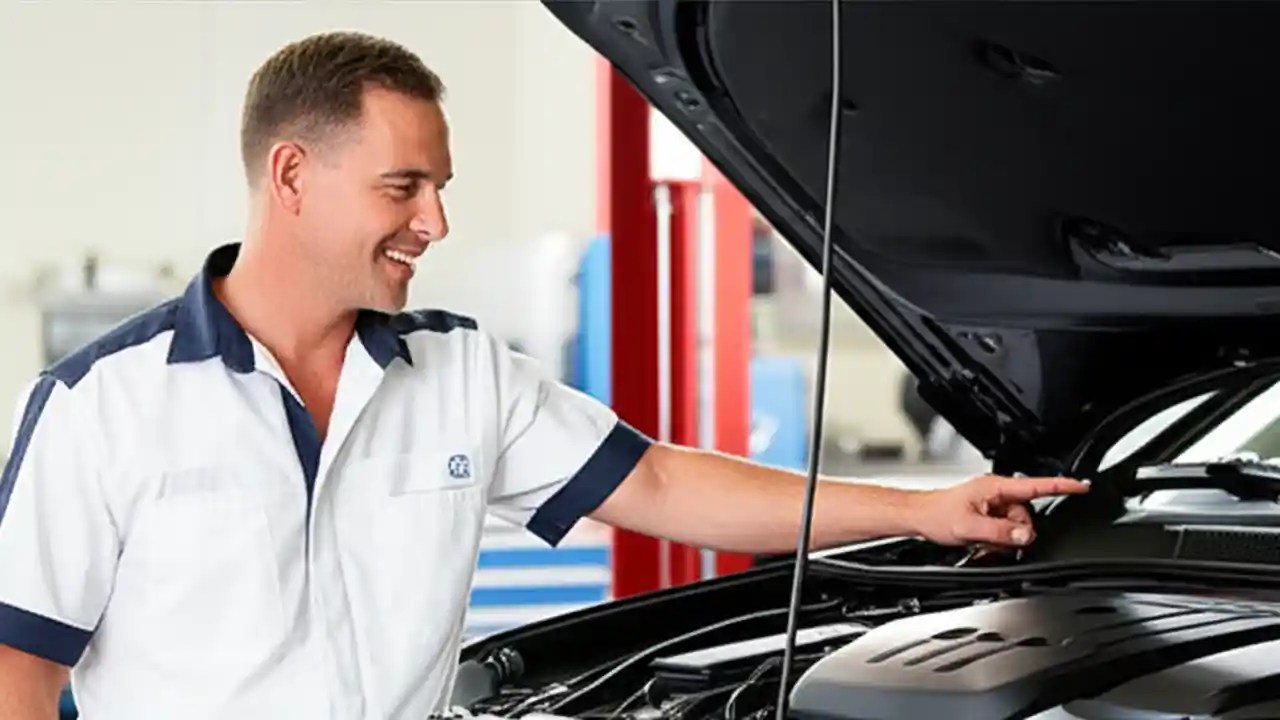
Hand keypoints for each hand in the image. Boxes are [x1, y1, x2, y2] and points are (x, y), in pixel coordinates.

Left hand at [910, 474, 1089, 547]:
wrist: (919, 517)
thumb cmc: (937, 514)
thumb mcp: (969, 526)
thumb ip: (1000, 532)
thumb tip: (1025, 535)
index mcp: (995, 488)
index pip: (1036, 486)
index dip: (1062, 486)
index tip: (1082, 486)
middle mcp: (997, 494)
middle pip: (1027, 516)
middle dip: (1017, 532)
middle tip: (994, 538)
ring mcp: (993, 505)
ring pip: (1016, 526)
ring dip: (1004, 537)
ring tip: (981, 538)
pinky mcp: (988, 515)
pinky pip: (1005, 530)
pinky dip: (997, 539)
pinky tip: (980, 540)